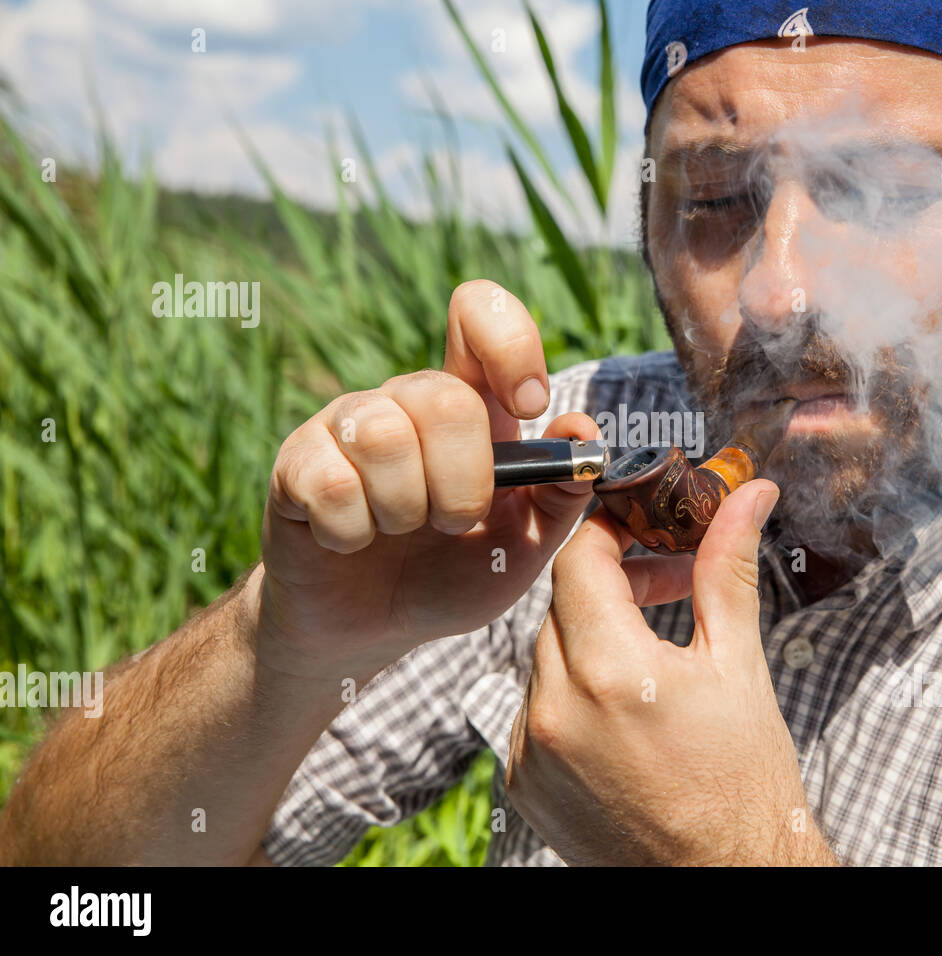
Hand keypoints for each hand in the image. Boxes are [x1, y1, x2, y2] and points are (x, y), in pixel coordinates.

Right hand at [256, 280, 597, 679]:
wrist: (372, 631)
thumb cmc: (451, 576)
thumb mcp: (524, 544)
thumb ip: (561, 493)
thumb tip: (581, 430)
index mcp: (468, 405)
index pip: (477, 314)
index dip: (510, 344)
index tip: (529, 405)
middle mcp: (406, 401)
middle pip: (445, 398)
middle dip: (463, 484)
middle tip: (453, 524)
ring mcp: (345, 427)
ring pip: (385, 437)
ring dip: (406, 510)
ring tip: (400, 533)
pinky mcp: (296, 464)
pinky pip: (331, 484)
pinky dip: (353, 533)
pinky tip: (351, 544)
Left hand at [505, 479, 838, 865]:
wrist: (727, 878)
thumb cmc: (744, 779)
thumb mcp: (738, 663)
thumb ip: (726, 569)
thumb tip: (748, 495)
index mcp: (612, 672)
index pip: (578, 561)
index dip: (610, 531)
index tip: (641, 527)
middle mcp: (556, 710)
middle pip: (562, 607)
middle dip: (612, 586)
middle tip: (665, 585)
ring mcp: (532, 752)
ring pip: (545, 656)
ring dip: (590, 641)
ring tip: (650, 658)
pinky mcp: (523, 784)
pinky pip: (534, 708)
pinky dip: (569, 694)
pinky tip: (619, 710)